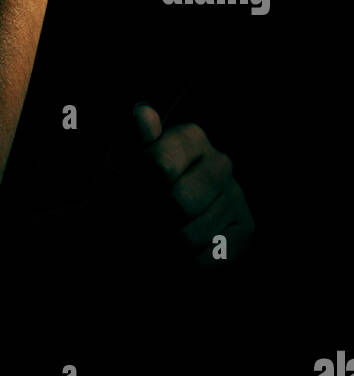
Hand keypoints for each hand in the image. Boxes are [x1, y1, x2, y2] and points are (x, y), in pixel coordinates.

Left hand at [131, 103, 254, 266]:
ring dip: (166, 245)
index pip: (159, 166)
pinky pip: (210, 258)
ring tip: (157, 236)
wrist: (166, 211)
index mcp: (191, 137)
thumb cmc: (142, 180)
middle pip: (178, 204)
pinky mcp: (245, 228)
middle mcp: (220, 162)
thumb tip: (142, 113)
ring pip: (191, 236)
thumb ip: (134, 138)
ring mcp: (236, 195)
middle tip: (140, 220)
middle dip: (152, 218)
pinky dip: (187, 262)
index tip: (129, 190)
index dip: (137, 187)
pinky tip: (179, 249)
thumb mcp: (129, 157)